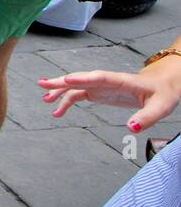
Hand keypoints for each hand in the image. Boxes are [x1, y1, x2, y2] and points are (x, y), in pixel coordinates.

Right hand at [39, 69, 180, 131]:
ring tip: (45, 100)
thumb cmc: (163, 93)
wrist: (163, 84)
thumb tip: (131, 128)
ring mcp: (101, 86)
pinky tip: (57, 112)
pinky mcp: (99, 93)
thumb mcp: (161, 107)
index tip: (66, 81)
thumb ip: (146, 118)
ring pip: (75, 87)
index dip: (82, 79)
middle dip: (61, 81)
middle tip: (42, 84)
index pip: (99, 77)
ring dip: (59, 92)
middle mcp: (106, 81)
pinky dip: (66, 101)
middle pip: (81, 79)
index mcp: (121, 80)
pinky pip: (78, 95)